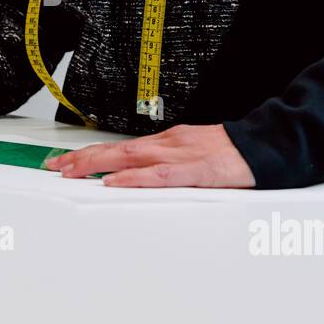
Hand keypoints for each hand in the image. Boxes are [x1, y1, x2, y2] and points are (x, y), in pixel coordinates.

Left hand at [44, 123, 255, 187]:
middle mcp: (168, 143)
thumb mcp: (195, 154)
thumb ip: (170, 164)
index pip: (121, 148)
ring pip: (130, 158)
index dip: (90, 154)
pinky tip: (116, 181)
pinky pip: (160, 174)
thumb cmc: (234, 154)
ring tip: (71, 172)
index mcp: (168, 142)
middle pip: (117, 150)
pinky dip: (135, 177)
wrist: (267, 145)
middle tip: (55, 167)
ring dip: (97, 164)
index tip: (65, 162)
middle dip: (82, 158)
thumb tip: (144, 177)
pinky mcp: (196, 170)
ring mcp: (181, 154)